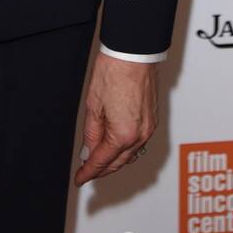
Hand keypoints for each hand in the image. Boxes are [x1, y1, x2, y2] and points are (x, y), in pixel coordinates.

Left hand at [74, 53, 157, 184]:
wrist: (133, 54)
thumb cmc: (114, 72)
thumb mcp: (93, 105)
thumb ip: (91, 132)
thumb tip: (88, 150)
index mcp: (122, 134)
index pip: (102, 161)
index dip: (88, 172)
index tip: (80, 178)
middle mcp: (139, 135)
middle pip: (118, 163)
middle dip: (101, 169)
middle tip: (87, 171)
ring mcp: (148, 128)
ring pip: (130, 155)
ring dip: (114, 160)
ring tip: (99, 160)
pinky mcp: (152, 120)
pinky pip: (138, 144)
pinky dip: (125, 149)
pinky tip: (116, 146)